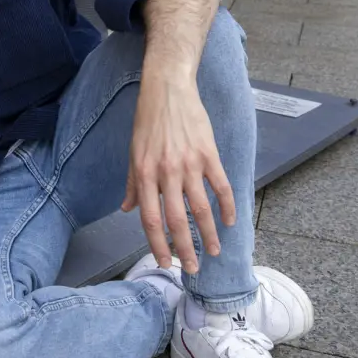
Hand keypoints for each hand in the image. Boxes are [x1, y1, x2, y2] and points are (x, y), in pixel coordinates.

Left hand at [123, 76, 234, 274]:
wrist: (168, 88)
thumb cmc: (148, 120)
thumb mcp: (133, 152)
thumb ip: (133, 183)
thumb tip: (127, 209)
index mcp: (145, 173)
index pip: (151, 219)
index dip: (158, 244)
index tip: (166, 263)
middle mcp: (167, 172)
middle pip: (176, 220)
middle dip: (186, 248)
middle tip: (194, 269)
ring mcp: (190, 164)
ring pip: (200, 208)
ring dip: (208, 234)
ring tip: (214, 251)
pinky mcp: (209, 154)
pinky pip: (220, 186)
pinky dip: (227, 206)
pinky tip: (230, 222)